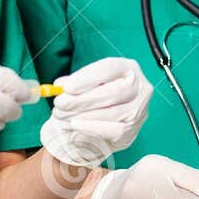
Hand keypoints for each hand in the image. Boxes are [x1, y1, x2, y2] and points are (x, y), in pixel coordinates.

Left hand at [39, 56, 153, 167]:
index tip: (66, 87)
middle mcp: (139, 87)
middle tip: (59, 103)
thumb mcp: (86, 84)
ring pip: (111, 113)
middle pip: (111, 93)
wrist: (107, 121)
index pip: (109, 69)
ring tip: (62, 115)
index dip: (86, 78)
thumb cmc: (97, 96)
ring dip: (82, 116)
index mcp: (127, 68)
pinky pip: (113, 131)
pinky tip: (75, 125)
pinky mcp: (133, 129)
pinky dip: (91, 128)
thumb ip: (75, 83)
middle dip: (81, 100)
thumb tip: (60, 86)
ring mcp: (139, 110)